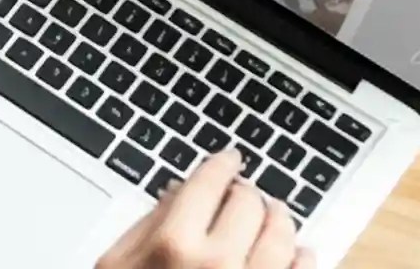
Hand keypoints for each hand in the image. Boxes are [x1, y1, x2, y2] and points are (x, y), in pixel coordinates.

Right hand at [97, 150, 314, 268]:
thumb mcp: (115, 267)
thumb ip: (148, 223)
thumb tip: (180, 190)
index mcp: (174, 245)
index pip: (211, 181)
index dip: (222, 165)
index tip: (228, 161)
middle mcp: (219, 265)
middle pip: (251, 202)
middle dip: (247, 195)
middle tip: (243, 195)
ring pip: (285, 234)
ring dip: (280, 220)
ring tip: (272, 218)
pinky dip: (304, 257)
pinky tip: (295, 254)